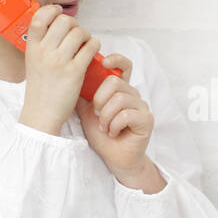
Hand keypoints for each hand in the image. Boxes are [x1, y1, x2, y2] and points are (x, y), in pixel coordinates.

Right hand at [17, 5, 101, 134]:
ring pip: (79, 32)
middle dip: (74, 24)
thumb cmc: (40, 88)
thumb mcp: (33, 61)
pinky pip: (90, 47)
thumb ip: (41, 43)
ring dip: (86, 35)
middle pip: (64, 21)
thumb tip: (56, 24)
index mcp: (32, 47)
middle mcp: (44, 52)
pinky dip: (95, 45)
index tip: (59, 13)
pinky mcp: (74, 72)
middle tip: (76, 33)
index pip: (39, 17)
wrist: (41, 113)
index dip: (52, 10)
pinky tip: (92, 50)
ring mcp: (59, 61)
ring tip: (85, 43)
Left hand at [77, 52, 154, 181]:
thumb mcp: (87, 111)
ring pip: (120, 99)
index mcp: (120, 90)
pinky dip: (114, 125)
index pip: (123, 66)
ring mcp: (141, 107)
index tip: (103, 63)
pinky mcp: (146, 120)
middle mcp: (133, 95)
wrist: (114, 158)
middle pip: (115, 82)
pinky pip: (126, 114)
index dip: (116, 59)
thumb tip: (71, 75)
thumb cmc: (103, 135)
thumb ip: (83, 94)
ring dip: (106, 116)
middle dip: (100, 100)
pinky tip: (113, 133)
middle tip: (97, 115)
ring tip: (105, 127)